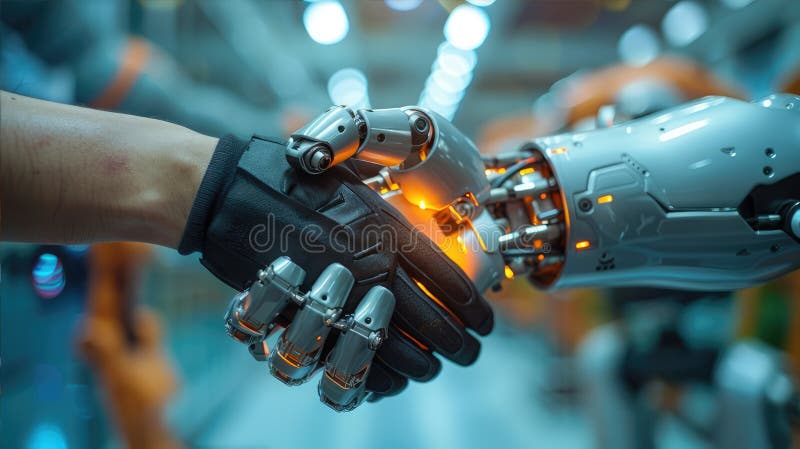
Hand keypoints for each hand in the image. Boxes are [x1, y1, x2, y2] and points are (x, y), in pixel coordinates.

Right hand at [179, 135, 492, 399]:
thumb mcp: (351, 172)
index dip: (475, 307)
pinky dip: (377, 377)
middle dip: (461, 345)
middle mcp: (365, 267)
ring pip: (396, 352)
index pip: (450, 278)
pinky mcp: (299, 319)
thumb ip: (392, 195)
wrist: (223, 190)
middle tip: (473, 352)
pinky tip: (392, 377)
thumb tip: (431, 212)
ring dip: (425, 366)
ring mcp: (332, 297)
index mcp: (384, 228)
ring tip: (437, 368)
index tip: (486, 320)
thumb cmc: (288, 176)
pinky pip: (347, 362)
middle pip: (433, 323)